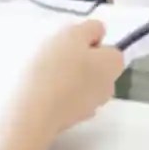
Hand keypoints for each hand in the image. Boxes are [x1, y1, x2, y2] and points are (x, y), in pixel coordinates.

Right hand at [0, 22, 123, 149]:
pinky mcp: (72, 120)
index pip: (109, 49)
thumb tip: (99, 34)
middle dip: (79, 61)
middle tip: (56, 56)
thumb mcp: (74, 34)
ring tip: (44, 73)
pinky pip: (68, 100)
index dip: (90, 43)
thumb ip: (91, 29)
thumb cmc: (56, 68)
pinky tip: (41, 91)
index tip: (71, 44)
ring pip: (81, 84)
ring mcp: (91, 107)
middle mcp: (109, 88)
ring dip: (68, 78)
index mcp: (114, 65)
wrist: (34, 112)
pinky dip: (58, 95)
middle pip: (96, 68)